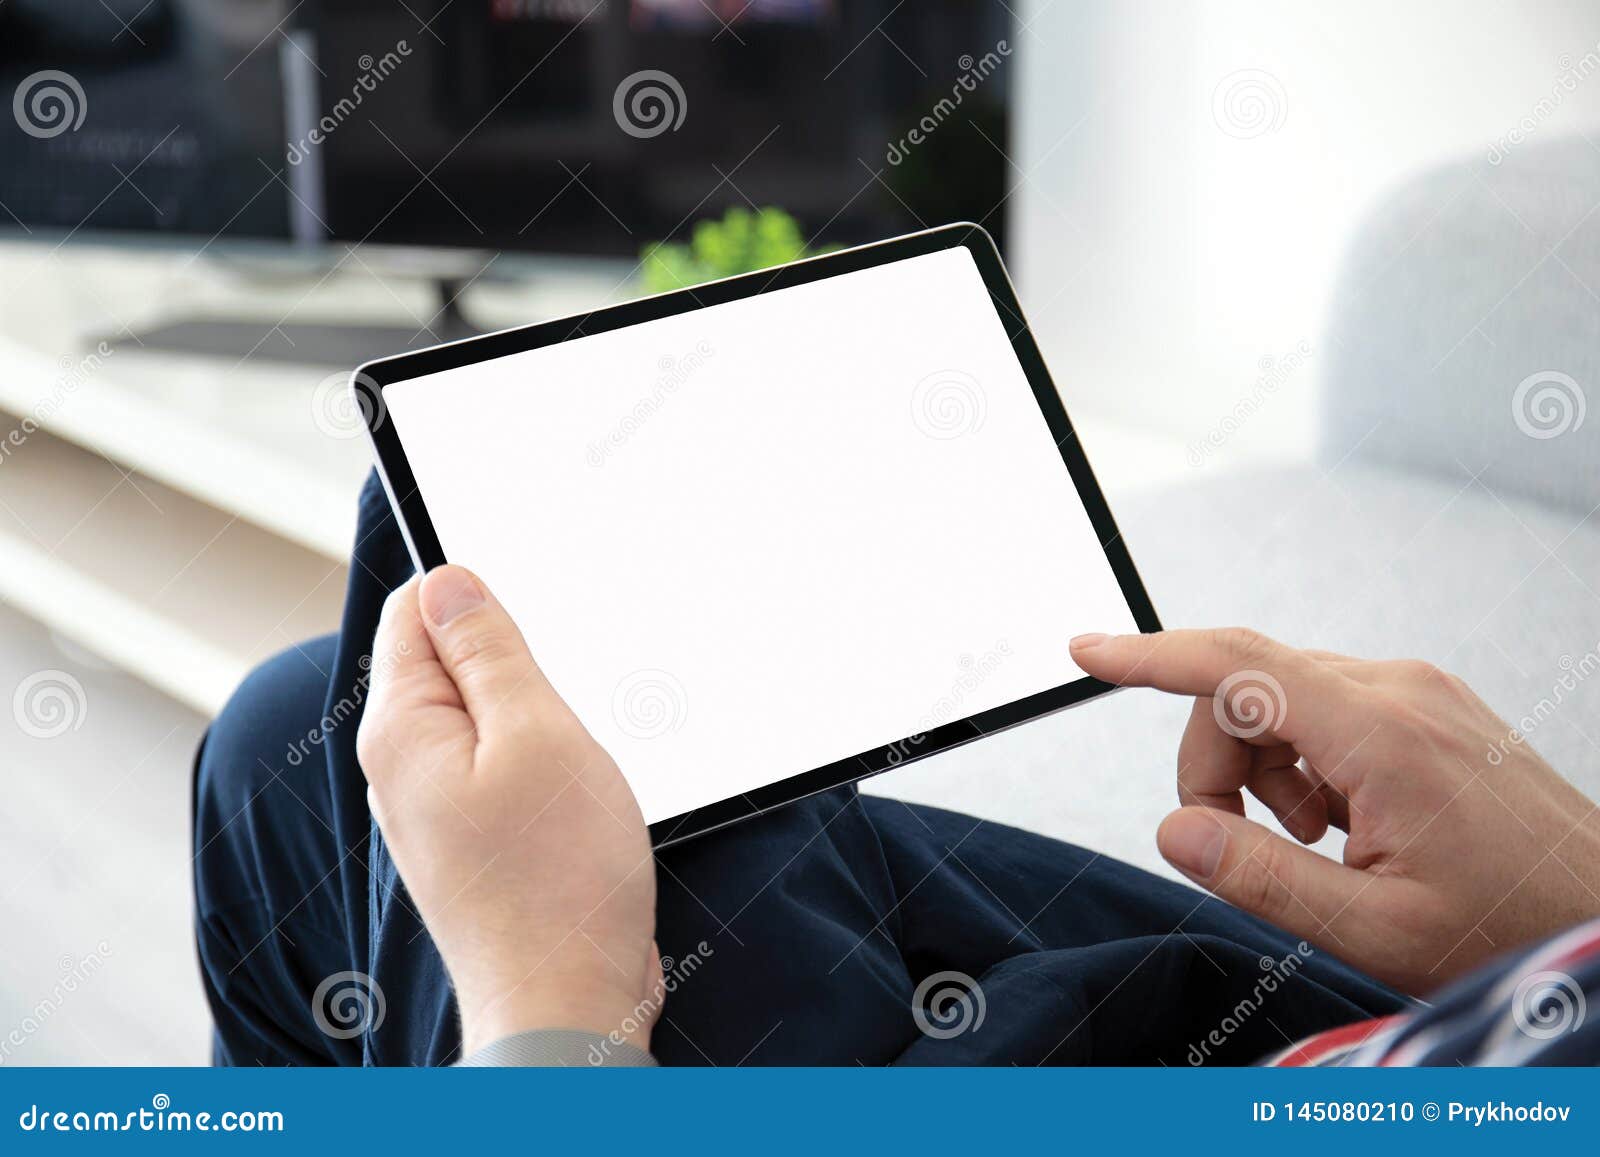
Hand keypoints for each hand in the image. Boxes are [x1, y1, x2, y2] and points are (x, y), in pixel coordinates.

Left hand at [358, 565, 657, 1056]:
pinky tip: (576, 790)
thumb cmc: (558, 879)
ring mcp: (436, 807)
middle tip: (567, 700)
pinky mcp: (474, 839)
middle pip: (449, 662)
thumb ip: (489, 651)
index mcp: (402, 727)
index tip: (539, 621)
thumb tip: (449, 581)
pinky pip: (499, 766)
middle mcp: (402, 766)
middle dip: (514, 660)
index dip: (480, 595)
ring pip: (482, 716)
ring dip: (535, 716)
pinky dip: (540, 761)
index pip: (416, 609)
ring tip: (576, 755)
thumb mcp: (537, 734)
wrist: (565, 1001)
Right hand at [1070, 628, 1599, 995]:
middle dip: (1214, 768)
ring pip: (1278, 701)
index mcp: (1384, 734)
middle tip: (1233, 845)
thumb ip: (1262, 878)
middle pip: (1244, 690)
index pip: (1237, 666)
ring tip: (1312, 844)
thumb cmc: (1516, 926)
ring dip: (1261, 773)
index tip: (1088, 651)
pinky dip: (1302, 767)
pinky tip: (1340, 826)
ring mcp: (1415, 692)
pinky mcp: (1422, 707)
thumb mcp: (1378, 929)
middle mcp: (1397, 689)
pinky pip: (1322, 712)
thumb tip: (1173, 833)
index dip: (1148, 657)